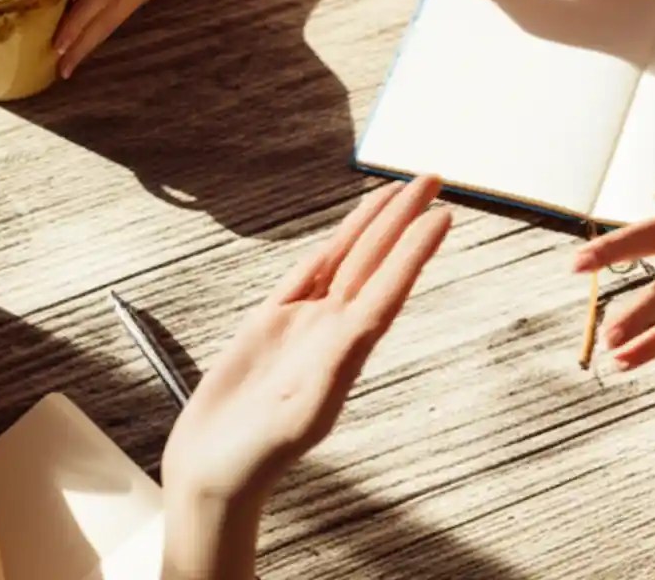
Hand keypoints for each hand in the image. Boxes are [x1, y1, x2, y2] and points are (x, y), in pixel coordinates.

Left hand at [53, 0, 168, 78]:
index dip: (81, 18)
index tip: (59, 42)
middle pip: (112, 14)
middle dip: (85, 43)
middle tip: (62, 69)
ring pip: (116, 20)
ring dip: (90, 43)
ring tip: (67, 65)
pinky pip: (118, 15)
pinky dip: (98, 30)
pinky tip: (81, 44)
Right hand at [162, 176, 450, 501]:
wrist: (214, 475)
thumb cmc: (255, 458)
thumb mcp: (298, 414)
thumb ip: (326, 371)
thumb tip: (358, 331)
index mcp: (345, 352)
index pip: (387, 290)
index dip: (414, 252)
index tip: (440, 216)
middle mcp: (331, 333)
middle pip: (373, 263)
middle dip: (402, 220)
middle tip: (431, 178)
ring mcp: (303, 327)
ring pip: (344, 263)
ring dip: (372, 227)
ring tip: (398, 191)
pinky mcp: (270, 326)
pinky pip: (306, 276)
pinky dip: (328, 250)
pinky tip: (345, 232)